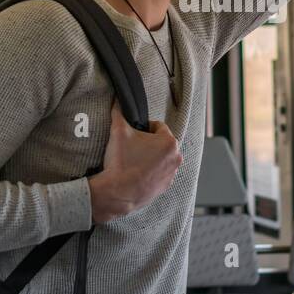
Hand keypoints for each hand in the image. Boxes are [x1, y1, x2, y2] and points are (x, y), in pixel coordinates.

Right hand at [87, 102, 181, 223]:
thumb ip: (119, 113)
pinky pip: (159, 173)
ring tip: (134, 161)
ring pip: (161, 158)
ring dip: (151, 157)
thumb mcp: (118, 131)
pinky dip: (151, 171)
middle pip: (161, 143)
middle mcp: (176, 157)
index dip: (144, 128)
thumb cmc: (121, 162)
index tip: (134, 134)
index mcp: (169, 142)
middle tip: (132, 147)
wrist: (117, 193)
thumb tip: (117, 101)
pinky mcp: (165, 187)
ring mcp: (171, 174)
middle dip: (148, 143)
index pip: (158, 126)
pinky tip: (137, 173)